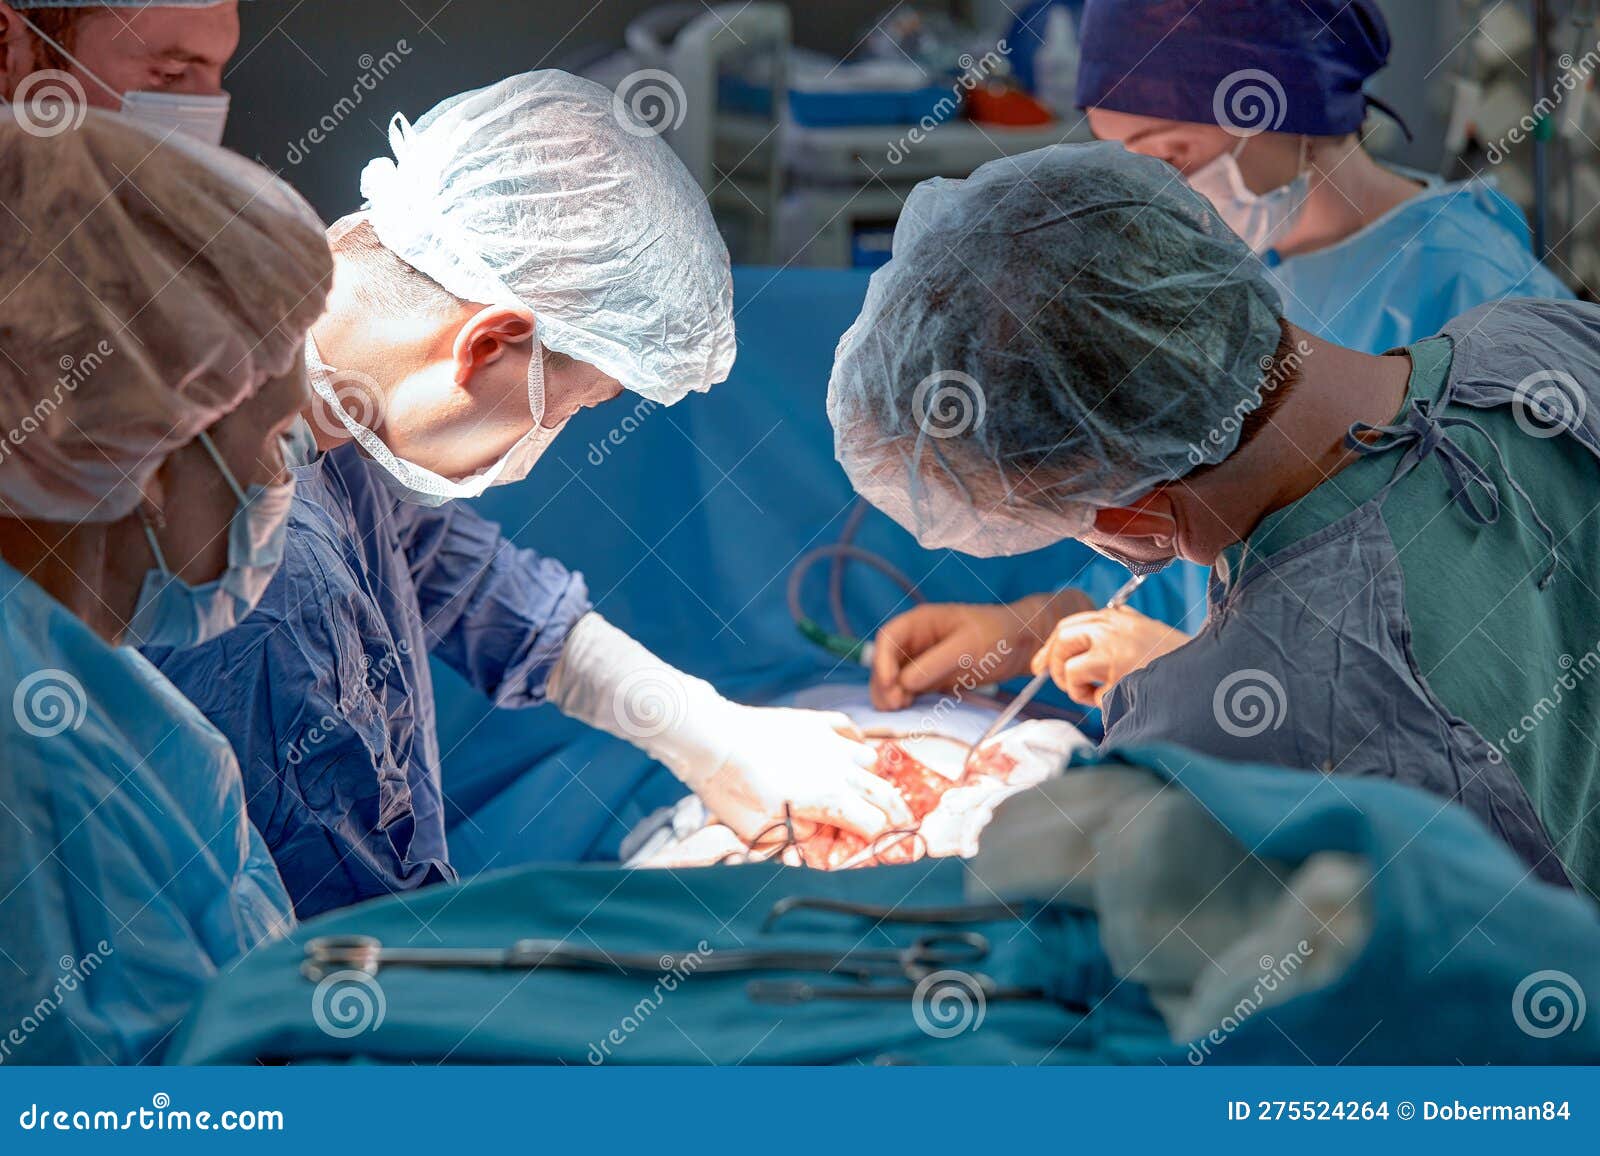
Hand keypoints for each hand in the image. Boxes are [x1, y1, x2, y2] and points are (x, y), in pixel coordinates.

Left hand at [694, 707, 914, 841]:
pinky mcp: (814, 722)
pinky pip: (848, 730)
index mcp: (829, 800)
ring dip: (874, 778)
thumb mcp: (759, 830)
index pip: (874, 824)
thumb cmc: (732, 788)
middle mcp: (839, 770)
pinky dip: (856, 742)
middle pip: (884, 794)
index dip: (882, 840)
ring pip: (869, 761)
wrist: (714, 738)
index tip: (884, 849)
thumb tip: (811, 840)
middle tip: (904, 824)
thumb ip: (793, 839)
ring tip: (871, 789)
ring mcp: (830, 742)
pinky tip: (853, 747)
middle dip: (897, 813)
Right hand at [870, 590, 1091, 710]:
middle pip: (884, 662)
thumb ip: (936, 662)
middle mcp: (915, 641)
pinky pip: (907, 692)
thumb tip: (904, 683)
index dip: (881, 660)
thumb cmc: (998, 636)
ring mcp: (920, 661)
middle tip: (897, 705)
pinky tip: (910, 712)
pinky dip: (903, 703)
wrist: (1022, 647)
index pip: (888, 638)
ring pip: (892, 680)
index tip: (890, 684)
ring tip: (902, 710)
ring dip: (890, 696)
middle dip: (884, 684)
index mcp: (921, 622)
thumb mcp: (969, 646)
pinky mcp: (929, 680)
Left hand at [1030, 607, 1190, 707]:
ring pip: (1068, 669)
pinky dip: (1097, 702)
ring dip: (1075, 688)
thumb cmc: (1178, 659)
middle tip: (1063, 683)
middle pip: (1062, 640)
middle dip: (1053, 665)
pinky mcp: (1119, 678)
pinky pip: (1089, 693)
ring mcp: (1115, 653)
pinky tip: (1118, 700)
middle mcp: (1114, 631)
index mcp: (1119, 618)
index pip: (1069, 626)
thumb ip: (1123, 623)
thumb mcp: (1150, 630)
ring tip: (1098, 694)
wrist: (1205, 677)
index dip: (1050, 647)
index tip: (1039, 666)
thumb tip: (1093, 627)